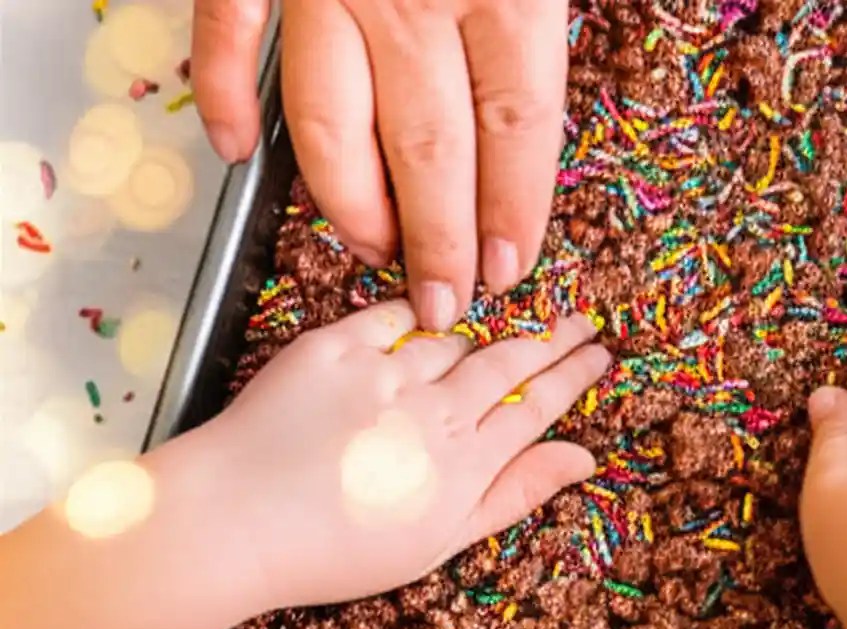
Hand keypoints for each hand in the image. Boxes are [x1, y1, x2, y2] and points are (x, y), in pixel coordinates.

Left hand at [190, 300, 608, 608]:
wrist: (231, 523)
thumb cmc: (334, 550)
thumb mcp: (439, 540)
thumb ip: (513, 493)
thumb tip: (581, 459)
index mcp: (464, 463)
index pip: (536, 406)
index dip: (572, 375)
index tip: (598, 352)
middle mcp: (433, 410)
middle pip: (508, 362)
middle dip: (551, 339)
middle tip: (579, 320)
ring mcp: (384, 372)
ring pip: (453, 340)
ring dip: (478, 337)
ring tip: (489, 340)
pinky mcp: (335, 346)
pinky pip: (393, 316)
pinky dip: (416, 317)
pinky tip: (428, 321)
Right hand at [191, 0, 566, 329]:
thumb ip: (541, 22)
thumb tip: (536, 117)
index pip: (514, 127)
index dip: (511, 209)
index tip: (506, 269)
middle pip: (427, 150)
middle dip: (437, 241)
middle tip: (444, 302)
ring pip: (329, 123)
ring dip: (350, 202)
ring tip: (373, 250)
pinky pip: (229, 37)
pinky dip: (225, 98)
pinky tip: (236, 150)